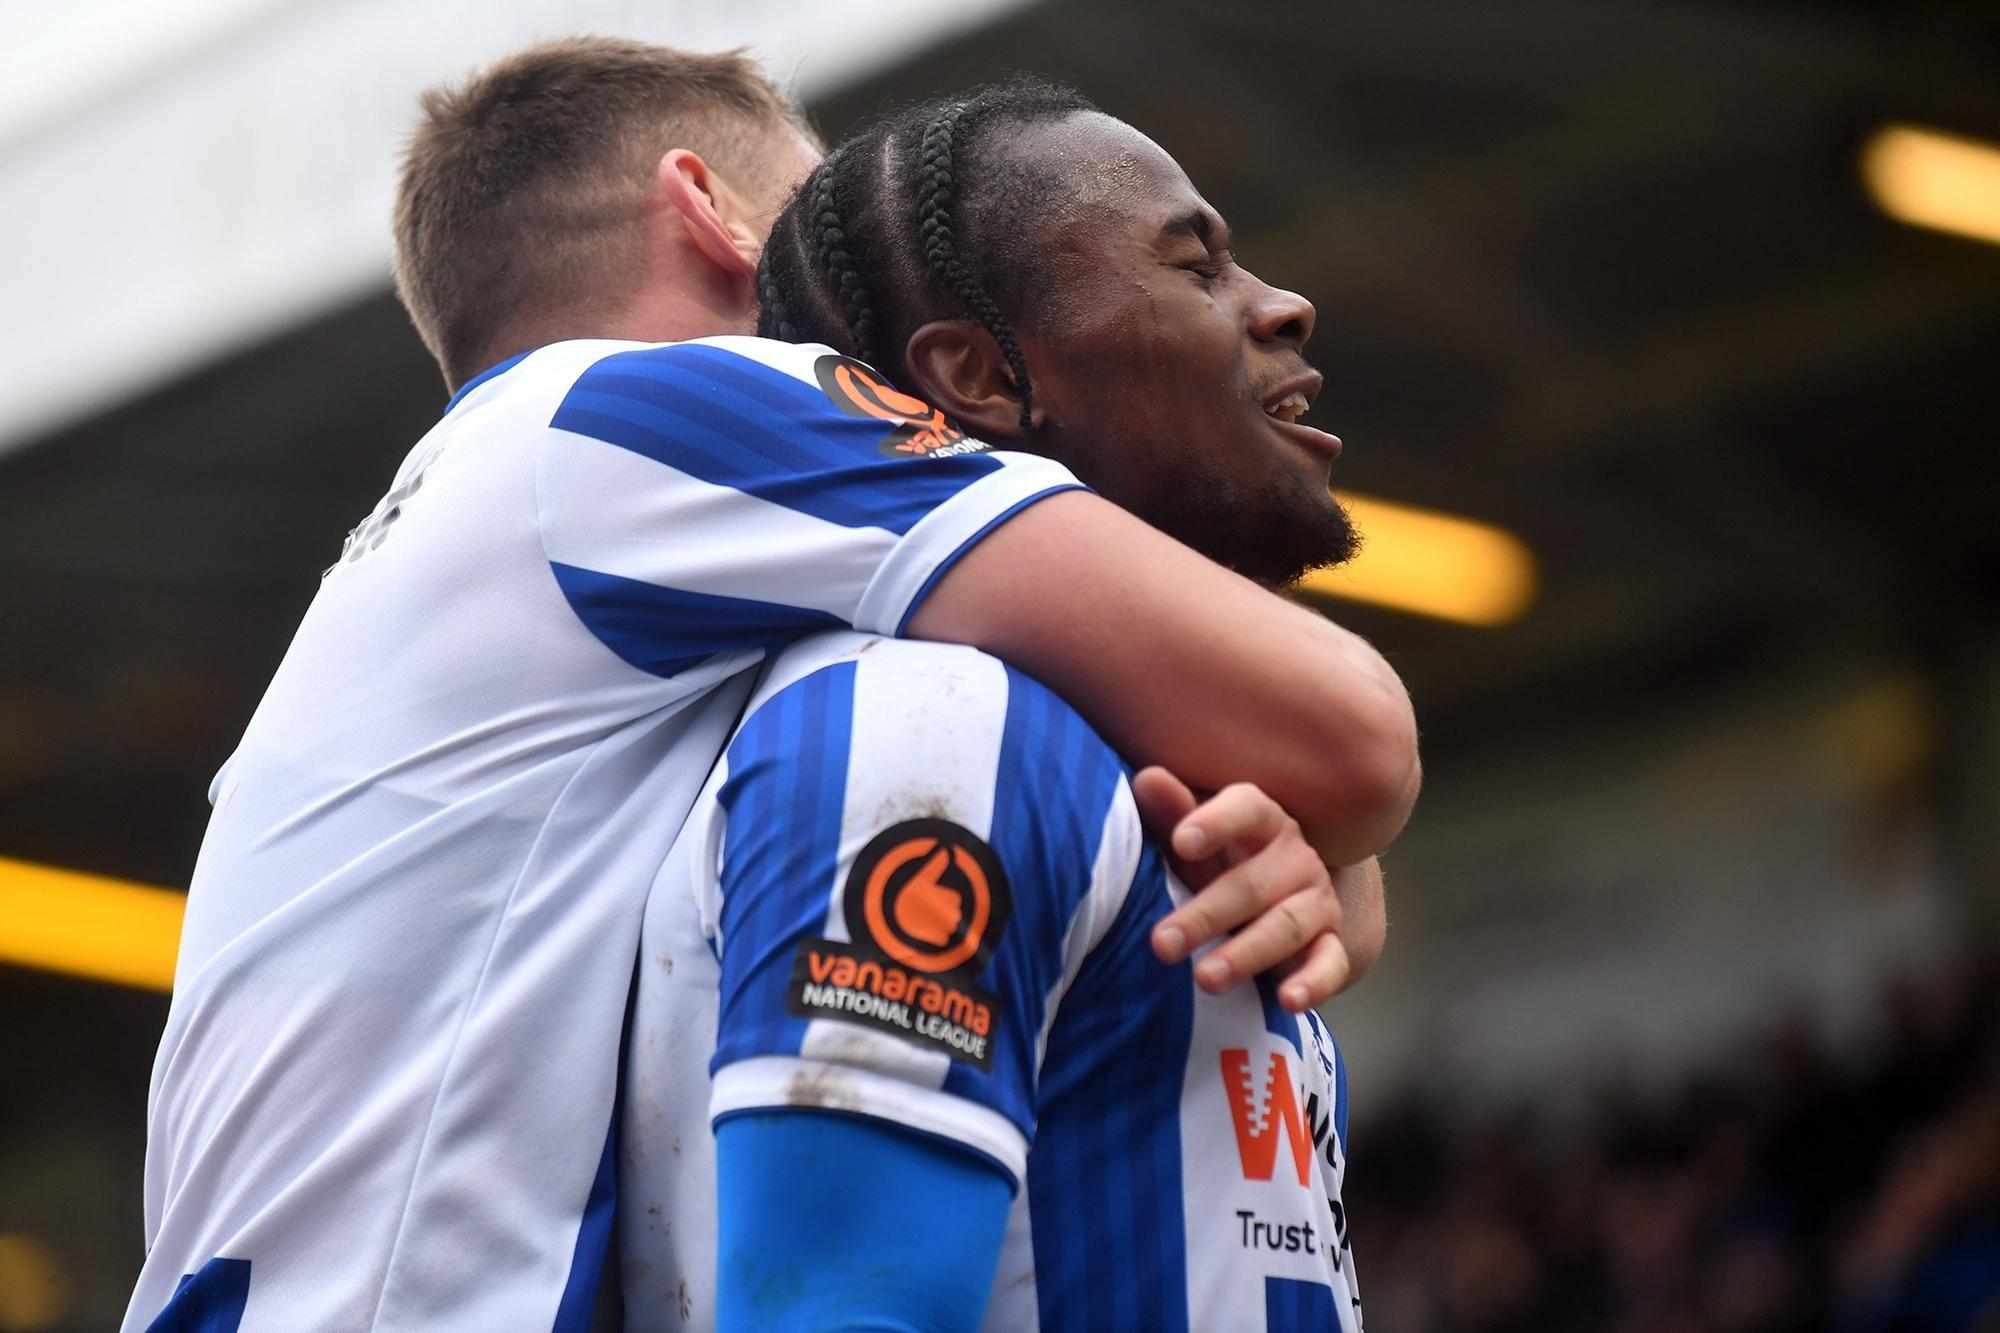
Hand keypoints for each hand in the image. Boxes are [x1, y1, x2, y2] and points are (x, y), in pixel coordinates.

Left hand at [1132, 767, 1351, 1011]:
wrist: (1283, 897)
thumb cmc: (1223, 860)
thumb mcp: (1197, 839)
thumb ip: (1173, 813)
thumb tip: (1146, 779)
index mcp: (1263, 821)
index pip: (1246, 809)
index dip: (1215, 823)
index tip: (1181, 842)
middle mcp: (1296, 858)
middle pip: (1252, 884)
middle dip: (1206, 915)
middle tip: (1162, 944)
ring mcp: (1318, 902)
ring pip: (1285, 927)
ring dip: (1246, 954)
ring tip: (1205, 979)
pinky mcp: (1332, 944)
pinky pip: (1330, 965)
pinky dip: (1313, 983)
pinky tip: (1290, 1001)